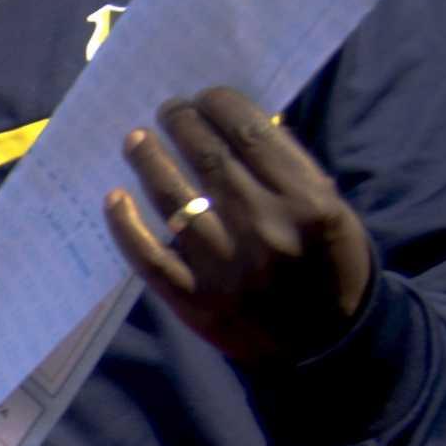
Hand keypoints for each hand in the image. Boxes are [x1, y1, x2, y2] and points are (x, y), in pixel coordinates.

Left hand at [104, 87, 376, 365]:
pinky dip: (125, 225)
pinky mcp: (195, 302)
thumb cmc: (331, 268)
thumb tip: (234, 125)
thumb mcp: (331, 212)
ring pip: (172, 198)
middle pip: (207, 158)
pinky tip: (114, 199)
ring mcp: (226, 268)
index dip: (219, 105)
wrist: (328, 348)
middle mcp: (265, 230)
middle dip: (180, 123)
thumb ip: (289, 171)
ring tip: (136, 141)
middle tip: (167, 110)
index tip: (204, 97)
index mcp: (306, 202)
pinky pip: (148, 256)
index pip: (251, 134)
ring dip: (148, 160)